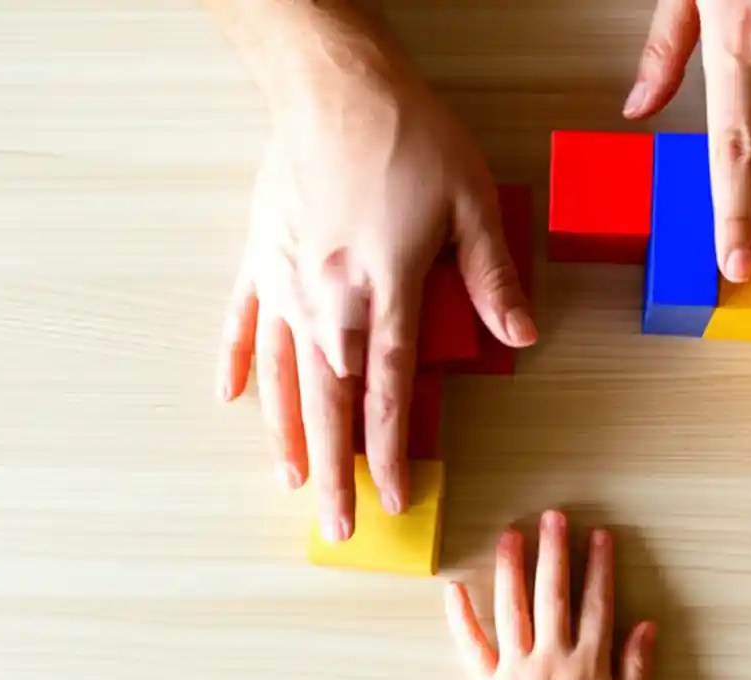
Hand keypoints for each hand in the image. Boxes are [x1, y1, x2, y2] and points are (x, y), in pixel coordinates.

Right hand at [213, 2, 535, 537]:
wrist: (335, 84)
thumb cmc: (406, 136)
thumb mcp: (471, 203)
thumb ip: (492, 277)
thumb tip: (522, 335)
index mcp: (384, 293)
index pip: (390, 395)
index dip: (394, 453)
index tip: (393, 498)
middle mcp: (328, 301)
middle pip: (329, 404)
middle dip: (337, 471)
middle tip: (337, 525)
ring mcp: (287, 281)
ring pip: (281, 376)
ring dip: (286, 434)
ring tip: (291, 481)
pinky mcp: (261, 254)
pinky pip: (240, 318)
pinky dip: (234, 359)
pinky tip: (228, 396)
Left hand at [445, 511, 656, 679]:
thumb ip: (637, 669)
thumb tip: (646, 627)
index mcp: (589, 664)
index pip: (597, 604)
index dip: (600, 567)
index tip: (600, 537)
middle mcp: (553, 659)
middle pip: (555, 595)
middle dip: (556, 552)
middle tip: (554, 517)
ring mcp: (518, 670)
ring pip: (514, 609)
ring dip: (512, 569)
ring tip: (511, 535)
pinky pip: (472, 648)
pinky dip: (461, 618)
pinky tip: (455, 589)